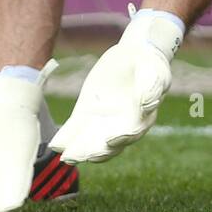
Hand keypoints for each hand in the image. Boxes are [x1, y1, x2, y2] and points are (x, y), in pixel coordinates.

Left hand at [50, 6, 183, 163]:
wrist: (135, 54)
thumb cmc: (150, 65)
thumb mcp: (156, 72)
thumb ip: (152, 89)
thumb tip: (146, 105)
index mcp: (141, 119)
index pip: (131, 133)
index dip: (122, 138)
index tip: (110, 141)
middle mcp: (121, 127)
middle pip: (108, 145)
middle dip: (96, 152)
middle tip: (83, 156)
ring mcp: (103, 122)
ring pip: (89, 142)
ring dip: (78, 151)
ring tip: (66, 157)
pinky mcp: (87, 113)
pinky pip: (75, 129)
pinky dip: (66, 137)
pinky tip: (55, 145)